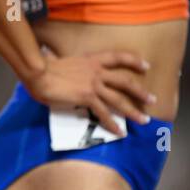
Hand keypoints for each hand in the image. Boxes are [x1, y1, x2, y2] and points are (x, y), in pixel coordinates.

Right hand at [25, 45, 155, 135]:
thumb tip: (51, 56)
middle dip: (140, 92)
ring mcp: (93, 85)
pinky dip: (112, 124)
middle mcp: (96, 72)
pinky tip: (119, 132)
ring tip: (144, 120)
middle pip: (125, 81)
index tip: (146, 66)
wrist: (38, 73)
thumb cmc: (42, 66)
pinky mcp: (87, 98)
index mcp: (90, 60)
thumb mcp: (57, 60)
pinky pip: (104, 113)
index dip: (134, 61)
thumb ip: (62, 61)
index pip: (117, 57)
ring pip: (119, 99)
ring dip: (133, 111)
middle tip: (152, 99)